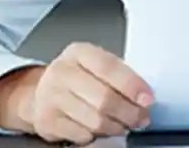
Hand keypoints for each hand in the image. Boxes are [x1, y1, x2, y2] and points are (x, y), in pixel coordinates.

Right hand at [0, 42, 153, 144]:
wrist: (41, 93)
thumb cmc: (76, 78)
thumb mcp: (93, 66)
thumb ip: (117, 76)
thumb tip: (142, 97)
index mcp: (78, 53)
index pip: (108, 66)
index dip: (131, 84)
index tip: (147, 98)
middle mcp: (62, 72)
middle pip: (103, 98)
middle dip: (129, 113)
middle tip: (141, 118)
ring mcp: (51, 97)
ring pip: (95, 121)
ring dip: (116, 127)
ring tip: (124, 125)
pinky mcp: (47, 121)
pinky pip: (82, 135)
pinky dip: (97, 136)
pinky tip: (101, 129)